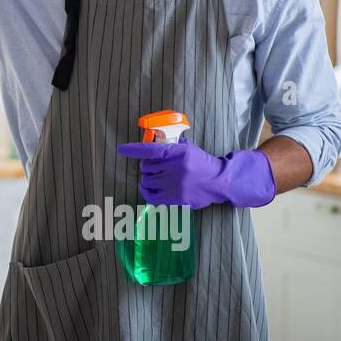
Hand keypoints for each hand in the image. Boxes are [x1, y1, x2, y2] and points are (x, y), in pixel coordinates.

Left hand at [116, 139, 275, 208]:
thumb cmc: (201, 163)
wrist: (219, 181)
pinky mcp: (175, 199)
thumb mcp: (188, 148)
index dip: (134, 150)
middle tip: (156, 168)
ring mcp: (175, 185)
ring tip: (158, 177)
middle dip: (148, 167)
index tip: (121, 149)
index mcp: (178, 153)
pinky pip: (151, 196)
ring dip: (148, 178)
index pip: (150, 150)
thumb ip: (171, 146)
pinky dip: (145, 190)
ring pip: (147, 180)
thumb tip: (153, 141)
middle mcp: (175, 168)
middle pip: (146, 167)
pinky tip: (146, 186)